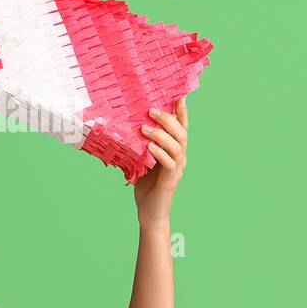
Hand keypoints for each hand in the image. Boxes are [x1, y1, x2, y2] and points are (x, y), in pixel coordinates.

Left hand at [133, 96, 188, 231]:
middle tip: (151, 110)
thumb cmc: (145, 185)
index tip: (178, 94)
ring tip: (145, 128)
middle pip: (181, 132)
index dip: (181, 111)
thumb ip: (139, 144)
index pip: (181, 127)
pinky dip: (159, 153)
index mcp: (174, 150)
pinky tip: (149, 147)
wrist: (150, 213)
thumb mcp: (141, 160)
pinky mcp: (171, 180)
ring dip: (161, 134)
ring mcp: (177, 168)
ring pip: (177, 146)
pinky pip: (169, 163)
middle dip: (168, 119)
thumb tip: (125, 124)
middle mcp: (179, 157)